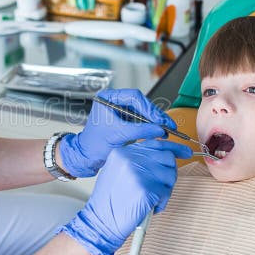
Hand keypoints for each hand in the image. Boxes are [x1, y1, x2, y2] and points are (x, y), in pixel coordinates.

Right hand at [58, 139, 191, 254]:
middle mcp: (130, 158)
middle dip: (170, 173)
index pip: (155, 143)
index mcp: (122, 152)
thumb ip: (138, 160)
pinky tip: (149, 206)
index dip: (173, 148)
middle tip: (162, 186)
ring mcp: (138, 172)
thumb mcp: (118, 171)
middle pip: (167, 157)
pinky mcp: (146, 189)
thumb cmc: (110, 201)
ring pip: (170, 174)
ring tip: (152, 198)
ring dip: (166, 189)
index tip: (185, 152)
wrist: (101, 221)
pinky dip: (162, 202)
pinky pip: (166, 192)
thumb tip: (165, 156)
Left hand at [59, 89, 175, 176]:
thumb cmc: (94, 144)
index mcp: (108, 98)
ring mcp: (120, 111)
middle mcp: (114, 101)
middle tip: (168, 125)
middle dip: (155, 115)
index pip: (133, 97)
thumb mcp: (119, 135)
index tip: (159, 120)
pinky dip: (150, 126)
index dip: (149, 108)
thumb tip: (160, 128)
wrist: (86, 157)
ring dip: (155, 121)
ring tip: (167, 129)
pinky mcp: (124, 121)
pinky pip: (141, 120)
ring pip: (143, 112)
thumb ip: (140, 130)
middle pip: (140, 104)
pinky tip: (159, 132)